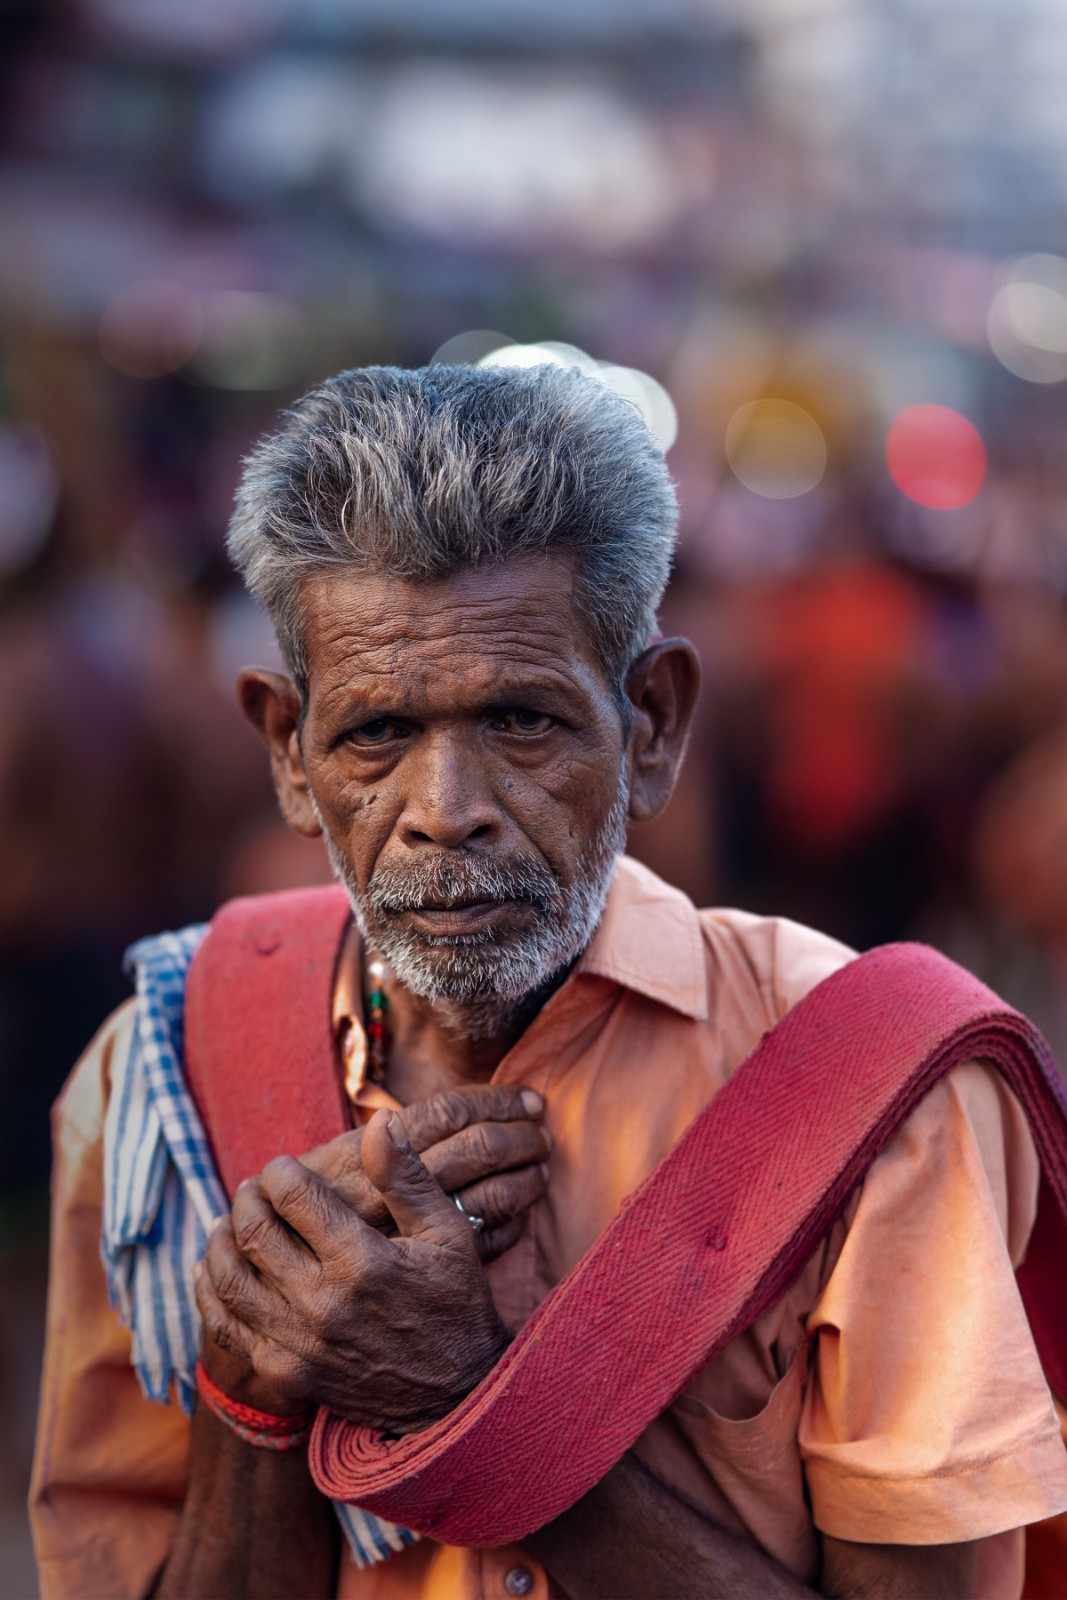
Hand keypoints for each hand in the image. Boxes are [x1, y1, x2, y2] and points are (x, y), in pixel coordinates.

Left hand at [196, 1111, 510, 1430]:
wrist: (454, 1394)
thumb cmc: (454, 1302)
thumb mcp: (447, 1232)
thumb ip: (406, 1177)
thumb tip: (377, 1122)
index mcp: (363, 1261)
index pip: (294, 1196)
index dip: (280, 1172)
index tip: (284, 1167)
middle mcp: (323, 1303)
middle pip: (254, 1232)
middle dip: (248, 1198)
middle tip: (255, 1188)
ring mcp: (298, 1343)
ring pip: (230, 1278)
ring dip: (222, 1238)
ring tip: (231, 1219)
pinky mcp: (284, 1374)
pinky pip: (227, 1326)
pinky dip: (209, 1291)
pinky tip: (211, 1266)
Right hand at [301, 1083, 549, 1263]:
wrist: (288, 1283)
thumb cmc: (314, 1214)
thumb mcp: (337, 1166)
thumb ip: (386, 1139)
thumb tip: (448, 1111)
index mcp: (374, 1148)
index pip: (450, 1110)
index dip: (495, 1101)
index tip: (528, 1098)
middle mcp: (395, 1186)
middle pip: (478, 1147)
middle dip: (520, 1134)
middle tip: (542, 1128)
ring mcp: (412, 1231)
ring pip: (491, 1193)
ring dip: (525, 1174)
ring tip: (541, 1162)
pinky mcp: (425, 1269)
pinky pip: (486, 1239)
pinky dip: (512, 1219)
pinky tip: (522, 1209)